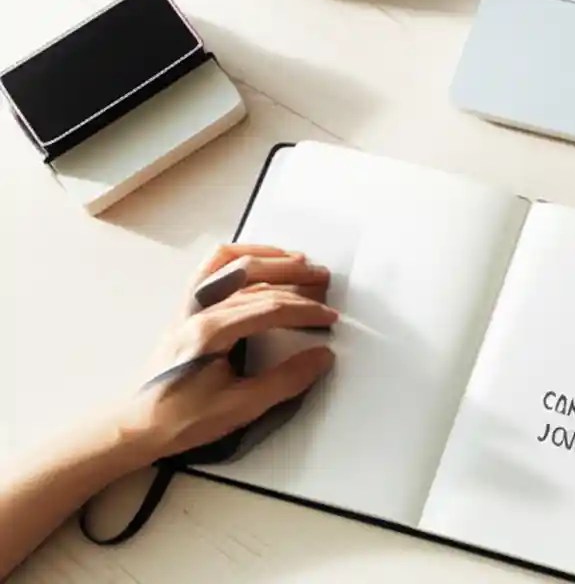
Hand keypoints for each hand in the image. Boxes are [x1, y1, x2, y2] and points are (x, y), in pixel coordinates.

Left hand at [115, 244, 338, 463]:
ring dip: (266, 257)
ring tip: (295, 260)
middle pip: (251, 276)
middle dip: (293, 274)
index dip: (305, 310)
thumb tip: (320, 358)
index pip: (269, 308)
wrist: (138, 426)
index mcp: (210, 333)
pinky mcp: (186, 311)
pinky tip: (256, 261)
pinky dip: (236, 258)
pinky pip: (209, 270)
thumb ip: (285, 380)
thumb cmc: (181, 420)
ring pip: (229, 264)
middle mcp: (196, 312)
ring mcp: (188, 308)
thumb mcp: (241, 407)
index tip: (328, 318)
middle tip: (322, 278)